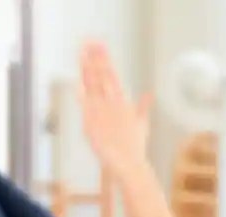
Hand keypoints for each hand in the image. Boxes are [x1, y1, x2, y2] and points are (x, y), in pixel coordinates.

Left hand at [78, 41, 151, 176]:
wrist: (129, 163)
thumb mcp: (142, 123)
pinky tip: (76, 81)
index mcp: (124, 101)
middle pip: (101, 76)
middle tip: (88, 43)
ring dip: (86, 70)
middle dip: (95, 58)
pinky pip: (85, 106)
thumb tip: (149, 94)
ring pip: (92, 86)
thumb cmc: (135, 146)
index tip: (100, 46)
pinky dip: (81, 92)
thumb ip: (143, 106)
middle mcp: (113, 103)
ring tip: (81, 55)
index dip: (105, 59)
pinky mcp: (92, 123)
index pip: (113, 74)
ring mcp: (102, 112)